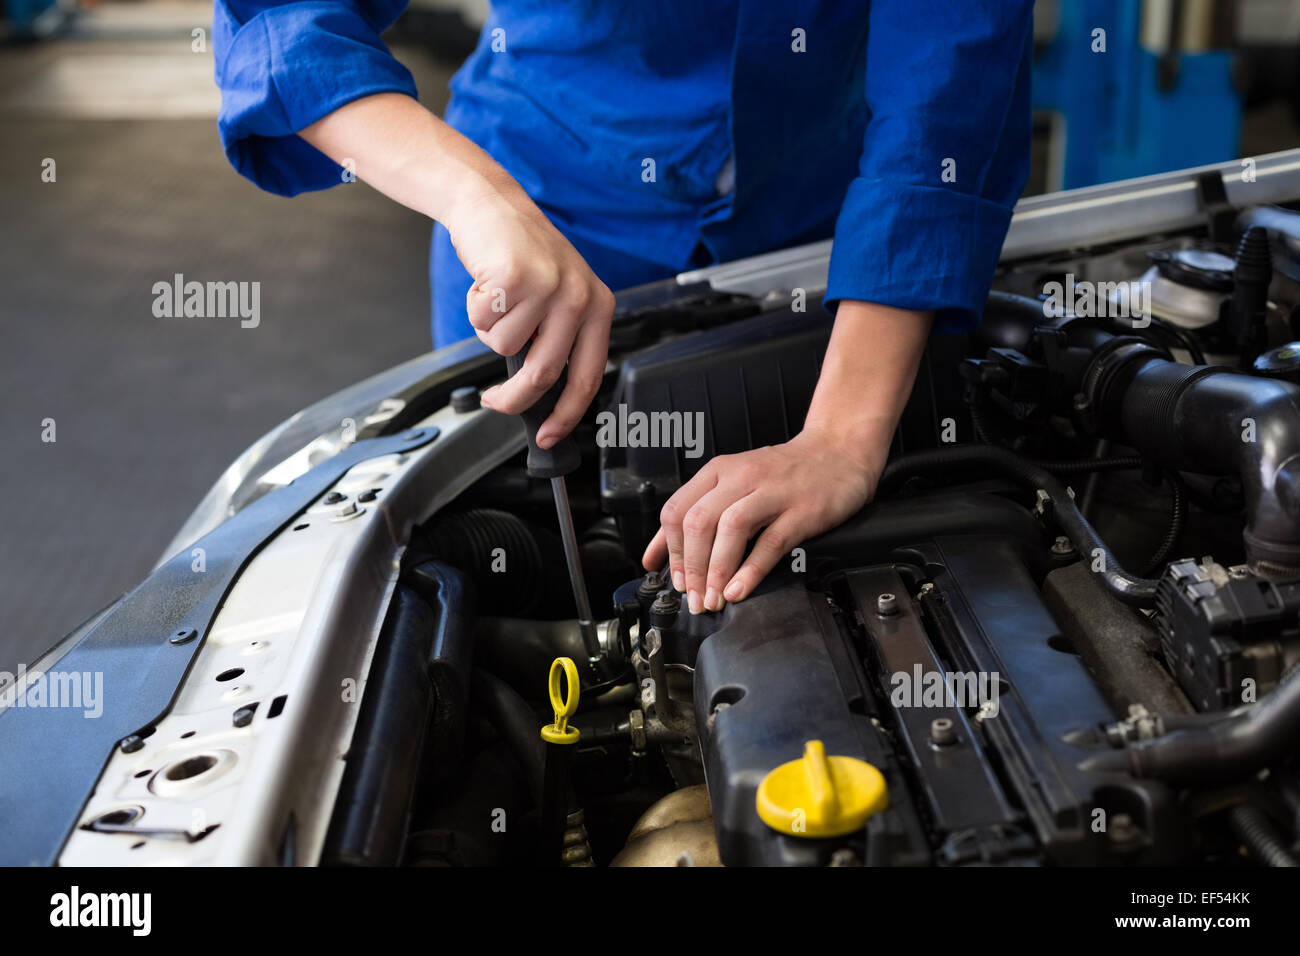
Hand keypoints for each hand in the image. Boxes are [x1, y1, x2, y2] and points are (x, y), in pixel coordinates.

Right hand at [447, 188, 615, 446]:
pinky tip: (485, 283)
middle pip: (543, 374)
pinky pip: (483, 324)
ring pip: (505, 349)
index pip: (588, 376)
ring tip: (498, 301)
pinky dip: (474, 310)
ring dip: (490, 333)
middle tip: (494, 401)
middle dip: (512, 398)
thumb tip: (545, 400)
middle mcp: (578, 297)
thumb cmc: (522, 254)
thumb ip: (561, 340)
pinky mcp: (513, 277)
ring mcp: (547, 286)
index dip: (567, 414)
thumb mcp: (559, 295)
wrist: (491, 205)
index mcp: (598, 306)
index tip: (548, 436)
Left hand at [641, 425, 885, 612]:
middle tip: (694, 598)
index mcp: (718, 471)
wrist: (838, 451)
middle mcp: (741, 477)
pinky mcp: (801, 511)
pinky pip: (770, 542)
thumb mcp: (733, 483)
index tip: (674, 580)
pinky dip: (750, 570)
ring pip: (730, 529)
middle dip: (691, 567)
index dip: (669, 550)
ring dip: (716, 571)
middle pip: (699, 522)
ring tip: (714, 599)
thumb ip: (697, 513)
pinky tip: (739, 590)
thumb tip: (656, 555)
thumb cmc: (782, 473)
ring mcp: (772, 492)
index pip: (677, 510)